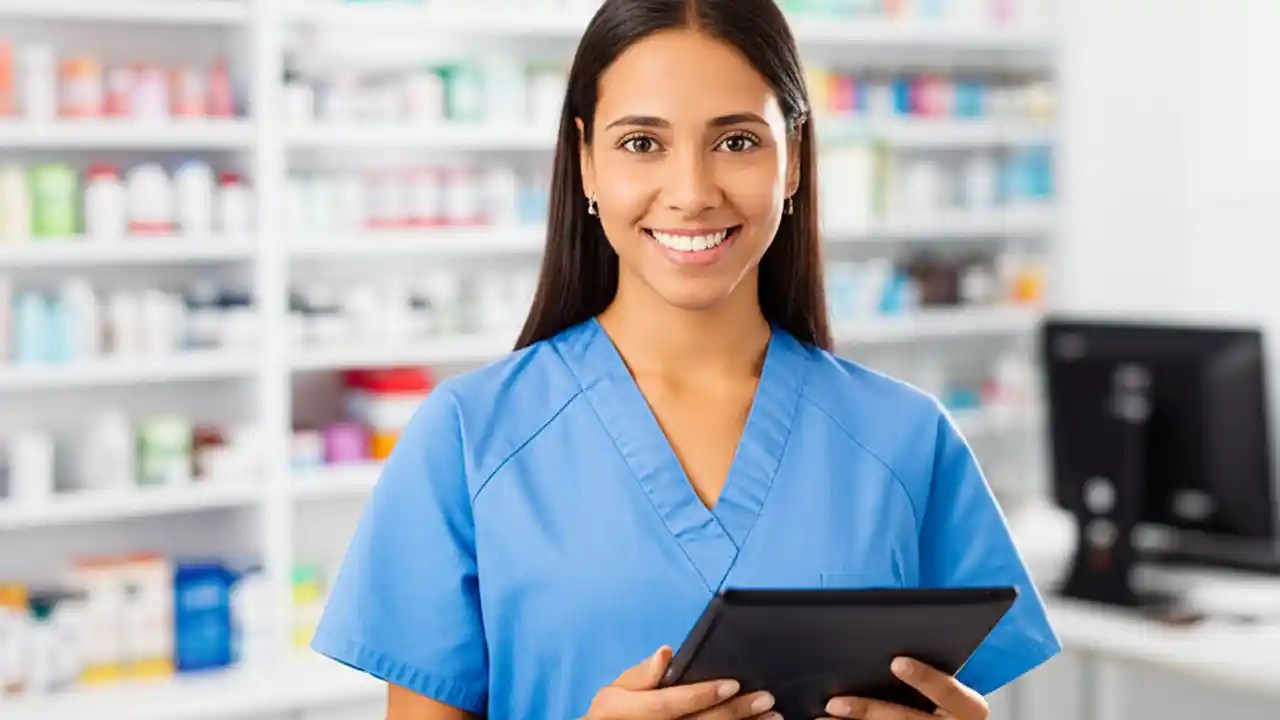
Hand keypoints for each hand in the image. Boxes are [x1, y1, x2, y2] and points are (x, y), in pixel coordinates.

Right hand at [584, 646, 779, 719]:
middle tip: (766, 698)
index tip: (732, 683)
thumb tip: (667, 652)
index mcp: (634, 712)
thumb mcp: (615, 692)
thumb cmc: (614, 715)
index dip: (703, 694)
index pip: (672, 704)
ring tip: (773, 717)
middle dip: (736, 711)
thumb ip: (641, 674)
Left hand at [821, 657, 989, 719]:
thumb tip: (884, 647)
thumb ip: (929, 672)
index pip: (949, 691)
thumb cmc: (949, 702)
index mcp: (969, 708)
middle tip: (834, 703)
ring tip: (821, 718)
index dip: (924, 677)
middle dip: (869, 711)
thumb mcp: (950, 688)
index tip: (896, 662)